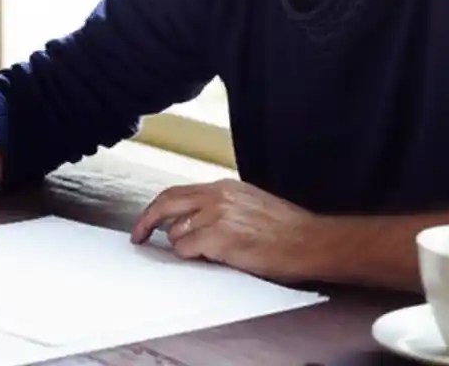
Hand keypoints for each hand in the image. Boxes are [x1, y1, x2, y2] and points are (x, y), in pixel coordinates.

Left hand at [130, 179, 325, 281]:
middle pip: (166, 203)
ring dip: (182, 247)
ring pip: (176, 232)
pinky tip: (210, 260)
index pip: (178, 192)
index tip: (148, 222)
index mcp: (224, 188)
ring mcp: (217, 216)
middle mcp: (217, 197)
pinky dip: (191, 258)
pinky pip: (186, 250)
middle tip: (138, 236)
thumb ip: (222, 207)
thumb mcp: (251, 204)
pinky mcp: (219, 238)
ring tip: (204, 255)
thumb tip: (195, 222)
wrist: (310, 241)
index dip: (158, 208)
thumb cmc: (287, 230)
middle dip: (146, 220)